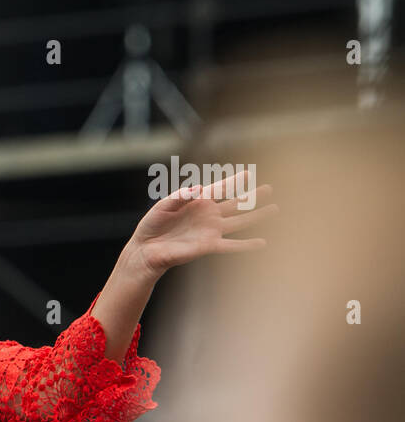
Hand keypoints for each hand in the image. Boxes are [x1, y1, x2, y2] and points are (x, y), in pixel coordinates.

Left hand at [128, 173, 278, 278]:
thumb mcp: (163, 206)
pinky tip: (262, 243)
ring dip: (257, 216)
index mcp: (198, 201)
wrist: (146, 248)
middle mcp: (208, 215)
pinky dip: (246, 245)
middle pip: (235, 203)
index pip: (220, 188)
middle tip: (270, 188)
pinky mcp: (208, 246)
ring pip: (239, 222)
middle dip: (253, 196)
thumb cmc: (153, 225)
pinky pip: (231, 245)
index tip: (249, 173)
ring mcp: (210, 230)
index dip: (234, 181)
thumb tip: (198, 189)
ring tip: (275, 209)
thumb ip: (180, 196)